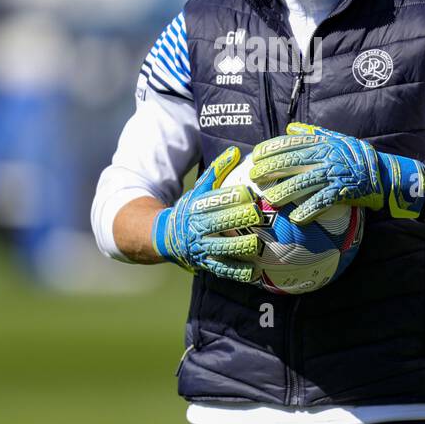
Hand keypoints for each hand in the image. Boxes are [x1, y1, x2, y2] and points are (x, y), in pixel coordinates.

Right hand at [152, 146, 264, 281]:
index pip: (214, 200)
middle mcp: (197, 227)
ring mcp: (201, 248)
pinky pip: (223, 270)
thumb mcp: (199, 189)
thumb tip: (235, 150)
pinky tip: (256, 272)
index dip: (232, 197)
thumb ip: (217, 171)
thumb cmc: (191, 209)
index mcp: (196, 207)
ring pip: (221, 248)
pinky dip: (239, 272)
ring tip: (258, 245)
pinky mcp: (206, 264)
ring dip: (240, 247)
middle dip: (238, 219)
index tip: (251, 194)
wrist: (166, 237)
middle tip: (258, 216)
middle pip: (219, 222)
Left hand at [250, 122, 424, 224]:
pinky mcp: (344, 191)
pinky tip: (296, 219)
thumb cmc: (358, 157)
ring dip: (285, 191)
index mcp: (324, 143)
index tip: (255, 154)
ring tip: (269, 199)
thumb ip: (313, 134)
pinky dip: (310, 210)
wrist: (384, 174)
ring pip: (305, 182)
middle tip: (253, 176)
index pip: (292, 142)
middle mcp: (327, 156)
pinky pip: (324, 201)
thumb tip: (290, 127)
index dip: (272, 148)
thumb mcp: (337, 139)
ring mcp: (335, 173)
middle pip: (293, 161)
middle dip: (271, 169)